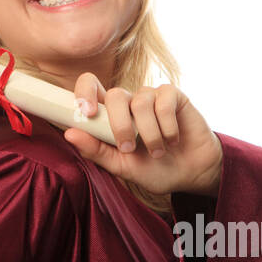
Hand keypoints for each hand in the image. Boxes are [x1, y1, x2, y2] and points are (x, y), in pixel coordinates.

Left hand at [63, 73, 222, 197]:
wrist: (192, 174)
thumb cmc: (154, 169)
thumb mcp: (122, 167)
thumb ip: (96, 151)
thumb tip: (69, 133)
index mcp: (111, 115)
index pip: (90, 86)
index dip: (84, 92)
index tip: (86, 112)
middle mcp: (129, 101)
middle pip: (116, 95)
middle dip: (120, 125)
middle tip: (129, 148)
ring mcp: (152, 96)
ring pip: (140, 102)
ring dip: (149, 133)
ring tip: (158, 151)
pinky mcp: (173, 96)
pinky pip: (164, 101)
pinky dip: (167, 125)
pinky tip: (173, 139)